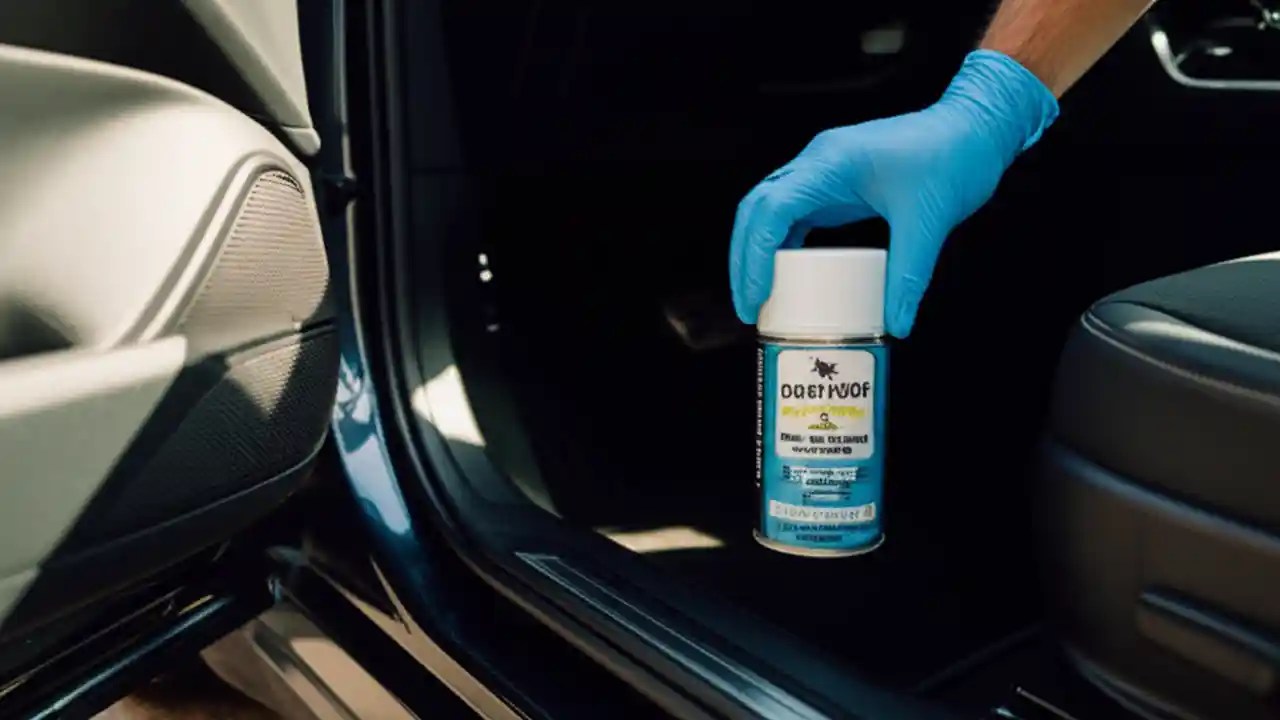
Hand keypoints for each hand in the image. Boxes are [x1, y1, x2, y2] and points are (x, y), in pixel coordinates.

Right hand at [729, 50, 1057, 336]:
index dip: (755, 255)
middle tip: (748, 308)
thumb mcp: (930, 221)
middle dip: (744, 260)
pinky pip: (791, 216)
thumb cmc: (954, 156)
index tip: (757, 296)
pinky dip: (781, 247)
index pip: (771, 209)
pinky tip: (786, 278)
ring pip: (767, 212)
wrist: (974, 127)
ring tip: (759, 298)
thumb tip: (896, 324)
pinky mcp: (832, 186)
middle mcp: (817, 164)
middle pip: (755, 210)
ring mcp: (821, 172)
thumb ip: (909, 275)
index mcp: (831, 163)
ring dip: (756, 254)